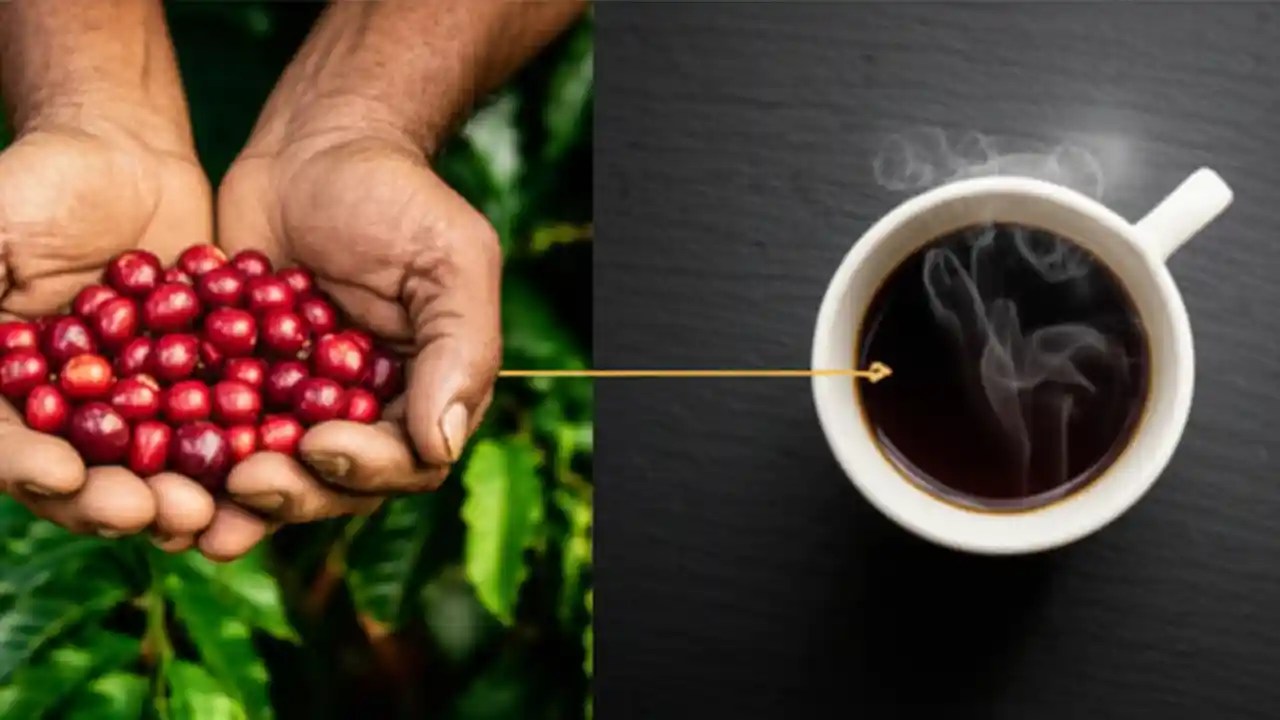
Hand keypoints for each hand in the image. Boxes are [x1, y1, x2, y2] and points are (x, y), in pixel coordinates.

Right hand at [0, 116, 215, 545]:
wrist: (126, 155)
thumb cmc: (37, 186)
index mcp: (6, 393)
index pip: (8, 445)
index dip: (30, 467)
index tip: (62, 475)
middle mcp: (73, 415)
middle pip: (90, 477)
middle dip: (120, 501)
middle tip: (158, 513)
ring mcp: (140, 408)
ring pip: (159, 469)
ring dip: (185, 496)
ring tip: (212, 512)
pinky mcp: (203, 390)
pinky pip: (222, 428)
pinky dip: (241, 453)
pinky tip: (268, 467)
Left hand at [207, 120, 500, 560]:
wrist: (315, 147)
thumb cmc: (398, 196)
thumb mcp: (450, 259)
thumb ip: (461, 348)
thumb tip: (441, 443)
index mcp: (424, 395)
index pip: (409, 460)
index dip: (367, 467)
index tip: (320, 446)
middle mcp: (365, 415)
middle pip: (336, 485)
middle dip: (293, 492)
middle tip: (247, 480)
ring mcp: (298, 407)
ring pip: (272, 475)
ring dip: (234, 500)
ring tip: (190, 510)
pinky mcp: (238, 387)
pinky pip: (214, 436)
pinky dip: (187, 459)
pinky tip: (151, 468)